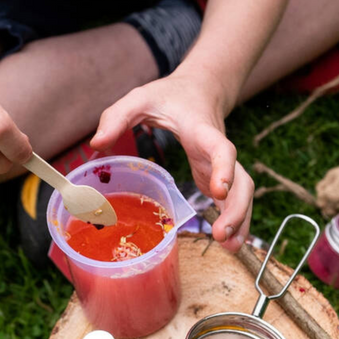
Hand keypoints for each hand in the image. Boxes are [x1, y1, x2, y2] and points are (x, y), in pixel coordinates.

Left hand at [90, 73, 253, 251]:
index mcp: (203, 132)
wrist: (200, 90)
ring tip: (231, 249)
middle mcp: (218, 152)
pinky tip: (230, 245)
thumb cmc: (169, 96)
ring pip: (242, 195)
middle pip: (241, 182)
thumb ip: (117, 116)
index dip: (223, 170)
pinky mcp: (218, 178)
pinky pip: (233, 201)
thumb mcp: (140, 99)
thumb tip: (97, 143)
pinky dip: (235, 222)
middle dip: (236, 209)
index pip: (222, 150)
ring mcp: (222, 168)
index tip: (218, 191)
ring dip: (240, 222)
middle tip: (222, 236)